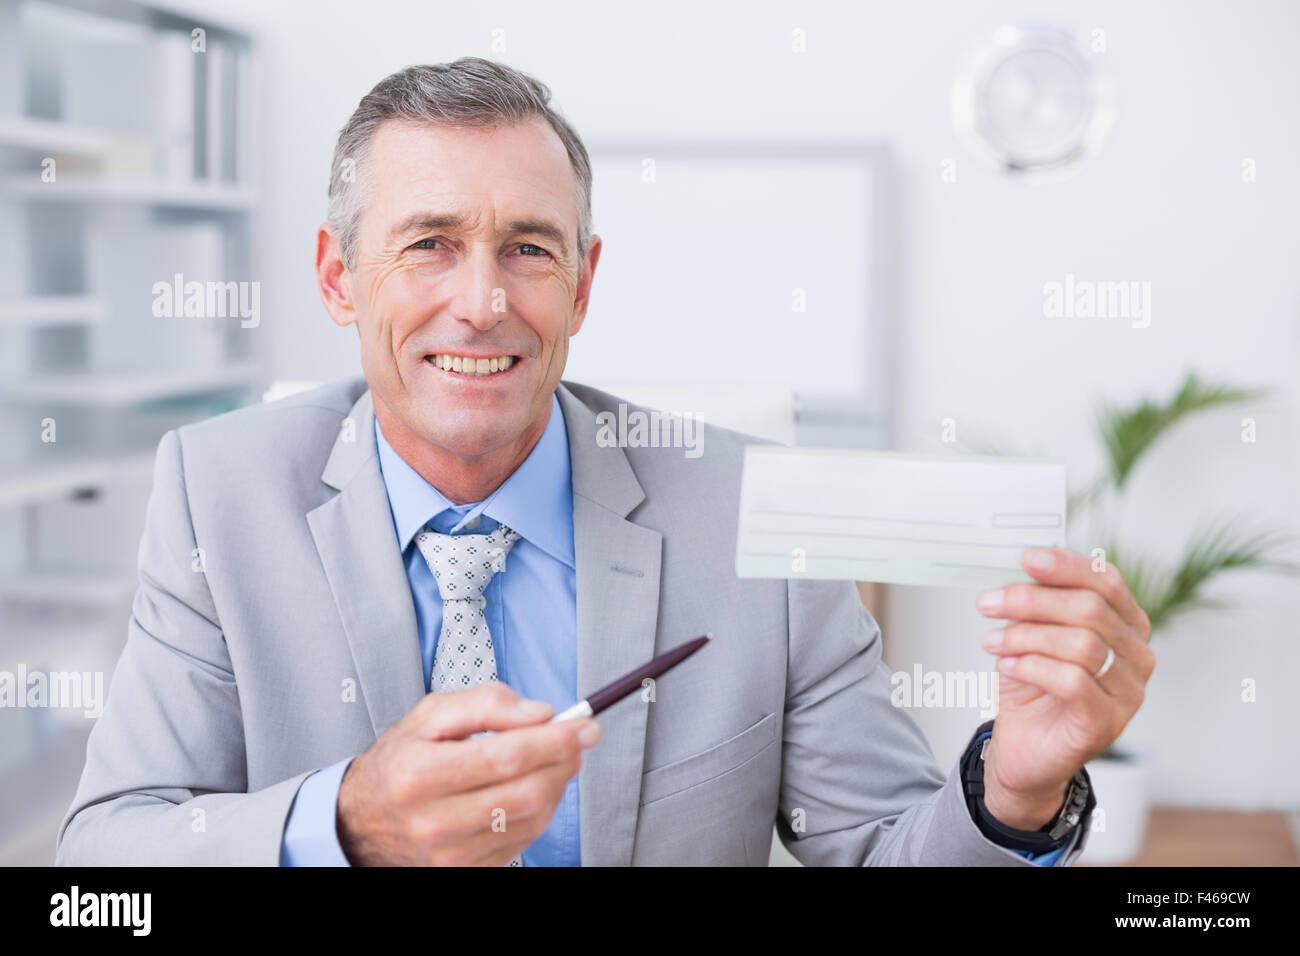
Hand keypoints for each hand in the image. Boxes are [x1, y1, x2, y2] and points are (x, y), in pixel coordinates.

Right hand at [336, 682, 600, 864]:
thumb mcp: (430, 715)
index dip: (554, 740)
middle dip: (563, 761)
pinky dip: (538, 812)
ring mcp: (449, 855)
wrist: (362, 819)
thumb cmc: (401, 761)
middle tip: (577, 739)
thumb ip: (485, 703)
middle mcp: (433, 821)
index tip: (584, 725)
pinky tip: (529, 789)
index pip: (505, 757)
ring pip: (531, 819)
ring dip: (555, 785)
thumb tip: (539, 713)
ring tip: (551, 760)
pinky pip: (522, 842)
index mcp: (420, 774)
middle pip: (525, 793)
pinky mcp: (463, 872)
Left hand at [975, 547, 1153, 829]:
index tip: (1026, 558)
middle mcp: (1138, 657)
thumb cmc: (1032, 685)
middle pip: (1091, 610)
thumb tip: (1022, 562)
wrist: (1025, 748)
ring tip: (992, 640)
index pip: (1108, 582)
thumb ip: (1037, 601)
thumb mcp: (1032, 634)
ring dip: (1026, 635)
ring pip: (1083, 645)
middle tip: (988, 602)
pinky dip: (1033, 667)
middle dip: (1032, 600)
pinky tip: (1006, 666)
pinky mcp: (1108, 722)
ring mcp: (1129, 692)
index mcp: (1126, 625)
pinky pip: (1073, 681)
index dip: (1067, 566)